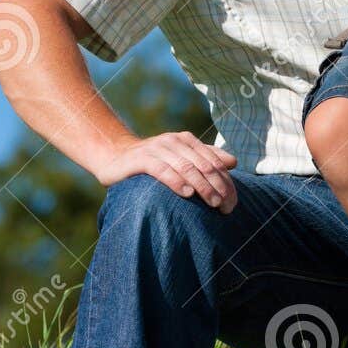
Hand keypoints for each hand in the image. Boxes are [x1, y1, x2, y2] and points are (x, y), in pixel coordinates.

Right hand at [97, 131, 238, 211]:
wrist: (114, 156)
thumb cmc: (152, 161)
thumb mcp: (179, 158)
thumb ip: (205, 158)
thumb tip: (234, 162)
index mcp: (188, 140)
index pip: (214, 161)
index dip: (226, 181)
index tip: (233, 202)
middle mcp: (175, 141)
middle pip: (204, 165)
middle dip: (218, 186)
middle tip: (226, 206)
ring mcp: (158, 148)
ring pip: (187, 167)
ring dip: (203, 186)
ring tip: (213, 203)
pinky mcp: (141, 159)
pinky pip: (163, 170)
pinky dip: (177, 181)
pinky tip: (187, 193)